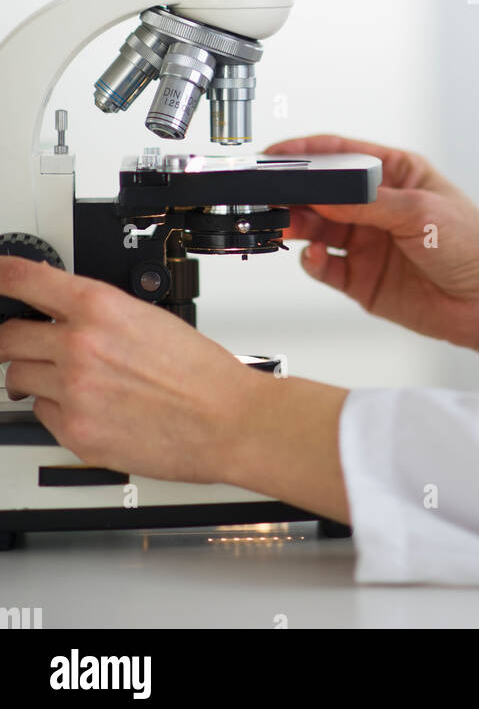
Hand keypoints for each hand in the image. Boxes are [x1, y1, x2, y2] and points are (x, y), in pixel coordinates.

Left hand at [0, 257, 263, 482]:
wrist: (226, 420)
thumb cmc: (201, 373)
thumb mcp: (150, 318)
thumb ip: (100, 314)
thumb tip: (66, 314)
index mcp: (100, 307)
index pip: (25, 279)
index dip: (1, 276)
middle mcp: (79, 346)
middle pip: (7, 337)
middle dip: (9, 340)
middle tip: (16, 342)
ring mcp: (73, 391)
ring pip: (18, 379)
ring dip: (33, 377)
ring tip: (65, 381)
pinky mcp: (74, 432)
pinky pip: (41, 415)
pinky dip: (56, 410)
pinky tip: (88, 406)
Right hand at [263, 133, 478, 361]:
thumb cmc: (473, 247)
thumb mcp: (421, 212)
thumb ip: (368, 203)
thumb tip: (324, 193)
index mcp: (396, 175)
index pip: (343, 155)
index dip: (308, 153)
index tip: (277, 156)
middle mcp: (377, 206)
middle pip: (322, 193)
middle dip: (294, 192)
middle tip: (269, 195)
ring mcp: (366, 242)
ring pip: (316, 228)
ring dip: (296, 225)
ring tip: (282, 224)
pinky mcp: (360, 278)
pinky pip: (323, 266)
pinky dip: (311, 261)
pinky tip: (311, 256)